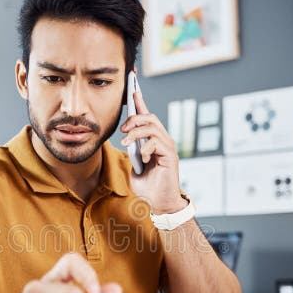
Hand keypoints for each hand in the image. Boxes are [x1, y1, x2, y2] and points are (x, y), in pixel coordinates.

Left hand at [120, 90, 186, 213]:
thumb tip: (126, 139)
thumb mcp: (134, 166)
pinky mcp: (170, 155)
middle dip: (134, 118)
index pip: (147, 117)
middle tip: (122, 130)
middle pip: (149, 117)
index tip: (133, 89)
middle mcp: (163, 140)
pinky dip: (145, 148)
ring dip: (136, 132)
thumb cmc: (147, 186)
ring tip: (126, 143)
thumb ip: (132, 151)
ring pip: (152, 126)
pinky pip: (156, 141)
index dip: (140, 102)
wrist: (159, 203)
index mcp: (153, 141)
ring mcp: (168, 146)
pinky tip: (142, 159)